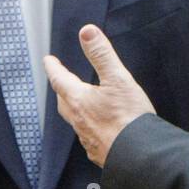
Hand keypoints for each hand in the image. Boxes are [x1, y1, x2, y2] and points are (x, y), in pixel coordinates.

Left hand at [43, 24, 154, 167]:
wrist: (140, 156)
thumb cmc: (129, 118)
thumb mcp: (118, 79)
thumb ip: (102, 54)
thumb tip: (87, 32)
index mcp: (79, 100)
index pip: (59, 80)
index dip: (53, 68)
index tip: (48, 60)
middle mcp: (79, 121)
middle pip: (63, 102)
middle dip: (61, 89)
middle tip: (61, 81)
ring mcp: (88, 139)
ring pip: (74, 120)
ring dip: (74, 109)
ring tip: (79, 104)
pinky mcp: (99, 152)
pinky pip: (88, 136)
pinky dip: (89, 127)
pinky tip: (98, 128)